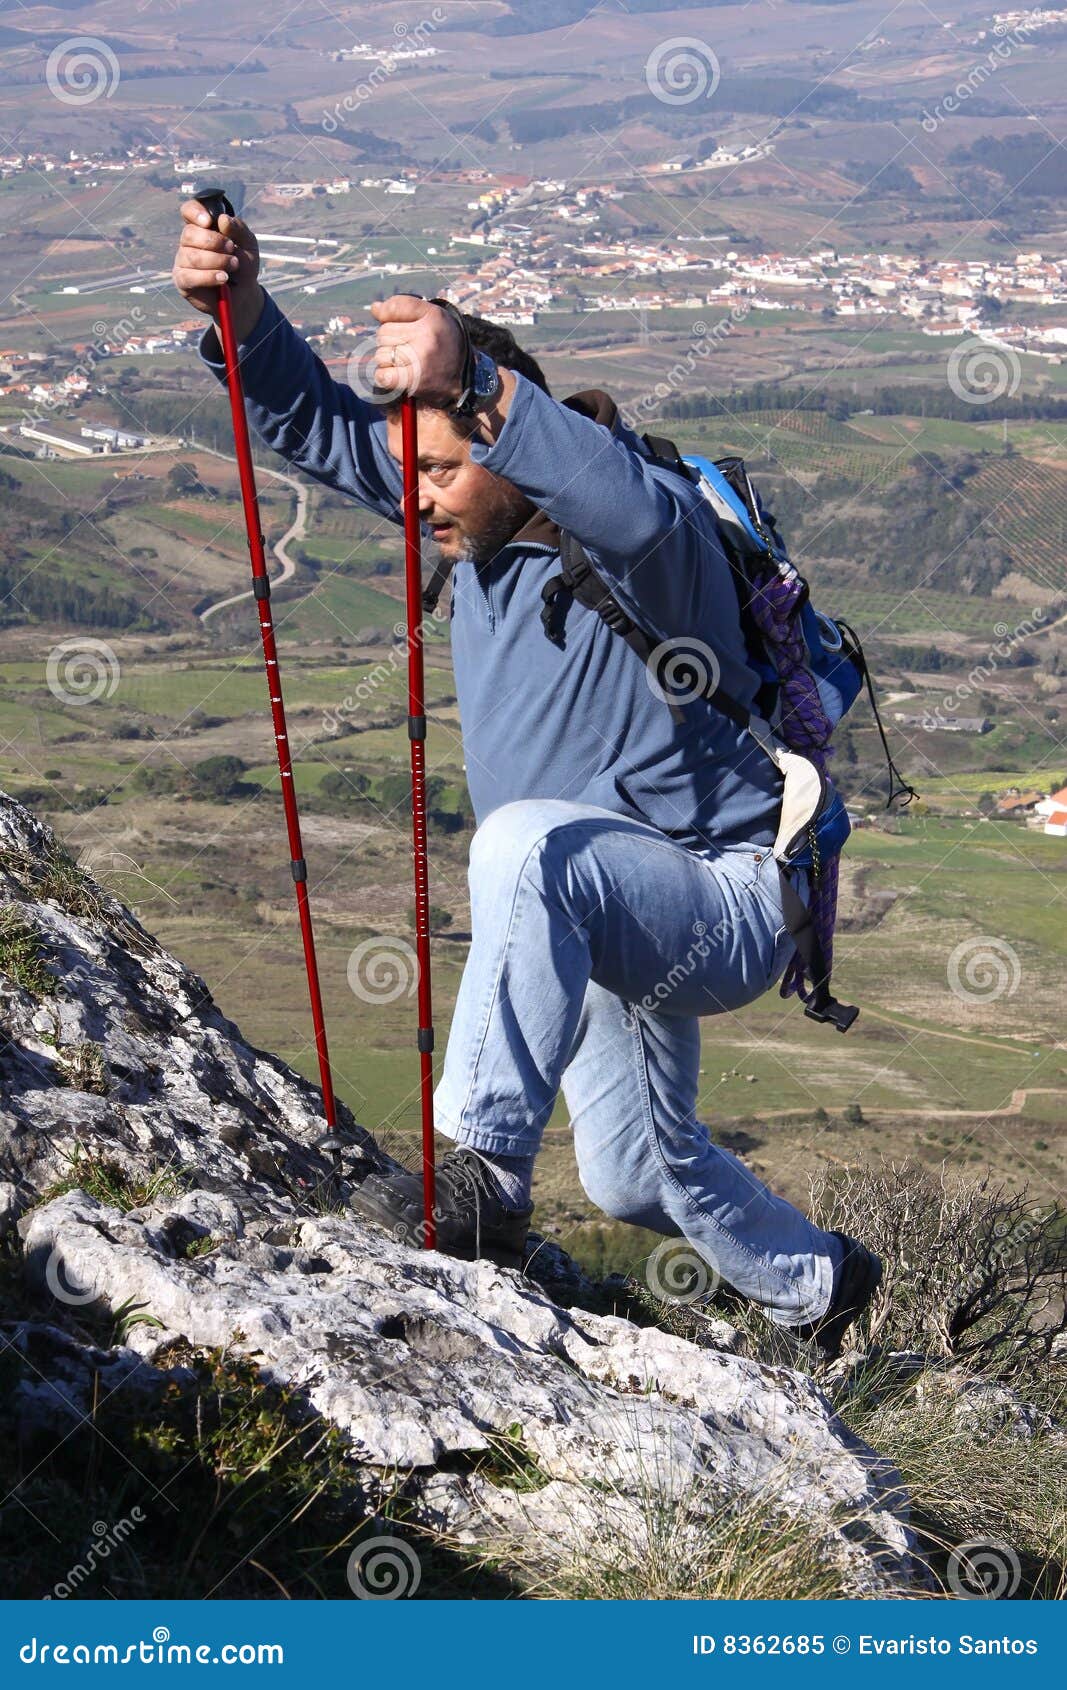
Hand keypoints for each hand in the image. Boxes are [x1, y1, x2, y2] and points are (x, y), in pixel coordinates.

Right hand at [173, 199, 262, 340]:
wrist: (244, 294)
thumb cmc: (243, 266)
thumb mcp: (248, 245)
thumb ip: (238, 229)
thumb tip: (223, 219)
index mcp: (202, 227)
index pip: (188, 211)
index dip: (195, 212)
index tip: (209, 221)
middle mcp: (189, 242)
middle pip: (189, 233)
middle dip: (214, 241)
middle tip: (231, 249)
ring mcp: (183, 261)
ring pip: (191, 256)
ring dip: (216, 260)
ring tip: (233, 266)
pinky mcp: (182, 280)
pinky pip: (190, 276)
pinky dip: (209, 277)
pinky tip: (223, 278)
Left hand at [368, 295, 465, 403]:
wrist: (463, 378)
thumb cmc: (443, 344)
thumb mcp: (432, 318)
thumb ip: (405, 308)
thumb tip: (375, 308)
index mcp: (433, 316)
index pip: (395, 306)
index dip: (387, 312)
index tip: (390, 319)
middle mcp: (426, 336)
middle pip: (384, 332)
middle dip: (389, 339)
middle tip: (405, 346)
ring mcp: (419, 359)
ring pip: (381, 354)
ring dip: (387, 360)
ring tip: (405, 362)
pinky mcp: (413, 380)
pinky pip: (382, 375)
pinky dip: (384, 376)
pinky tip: (395, 374)